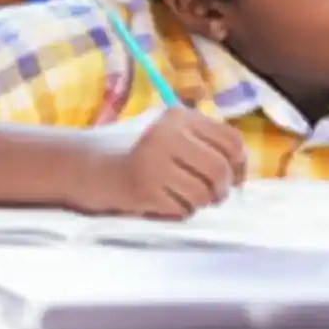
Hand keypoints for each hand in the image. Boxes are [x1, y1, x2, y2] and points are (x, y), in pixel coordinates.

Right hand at [65, 107, 247, 218]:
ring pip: (203, 193)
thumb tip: (241, 173)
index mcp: (180, 117)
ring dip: (199, 203)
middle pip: (220, 170)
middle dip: (222, 190)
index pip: (232, 141)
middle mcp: (168, 134)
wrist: (86, 165)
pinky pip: (181, 209)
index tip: (235, 178)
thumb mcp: (172, 136)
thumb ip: (205, 145)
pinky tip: (162, 202)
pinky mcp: (142, 187)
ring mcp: (154, 160)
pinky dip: (178, 211)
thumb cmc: (138, 153)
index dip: (240, 165)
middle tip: (214, 196)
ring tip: (184, 198)